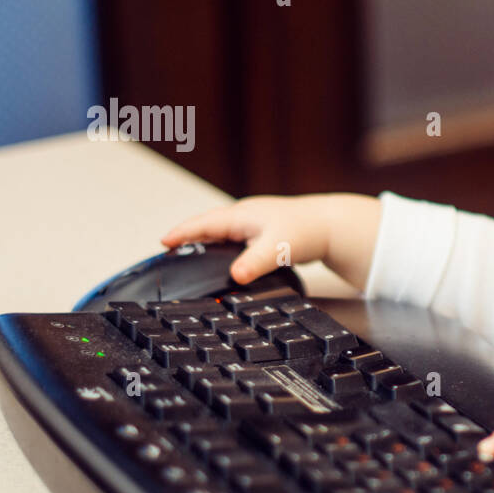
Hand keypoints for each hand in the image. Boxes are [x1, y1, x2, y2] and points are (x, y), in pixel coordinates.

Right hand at [161, 193, 380, 288]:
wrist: (331, 226)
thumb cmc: (306, 230)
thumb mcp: (277, 249)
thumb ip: (254, 263)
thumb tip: (235, 276)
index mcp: (241, 216)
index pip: (203, 224)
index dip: (181, 233)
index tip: (163, 242)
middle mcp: (245, 216)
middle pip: (208, 225)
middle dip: (187, 236)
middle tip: (168, 248)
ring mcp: (254, 222)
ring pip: (221, 230)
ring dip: (204, 240)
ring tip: (188, 253)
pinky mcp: (264, 230)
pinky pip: (235, 237)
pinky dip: (223, 245)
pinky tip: (225, 256)